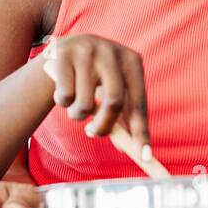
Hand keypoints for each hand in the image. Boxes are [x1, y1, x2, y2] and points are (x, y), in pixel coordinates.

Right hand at [41, 34, 150, 157]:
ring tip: (76, 105)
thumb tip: (134, 151)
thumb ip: (123, 118)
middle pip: (114, 101)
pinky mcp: (64, 54)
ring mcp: (87, 50)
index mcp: (132, 61)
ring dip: (78, 115)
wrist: (65, 50)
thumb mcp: (112, 90)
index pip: (139, 103)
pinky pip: (64, 96)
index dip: (141, 132)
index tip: (144, 157)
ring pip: (85, 103)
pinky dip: (62, 102)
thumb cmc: (95, 78)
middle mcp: (112, 52)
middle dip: (103, 126)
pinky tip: (63, 90)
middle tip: (93, 133)